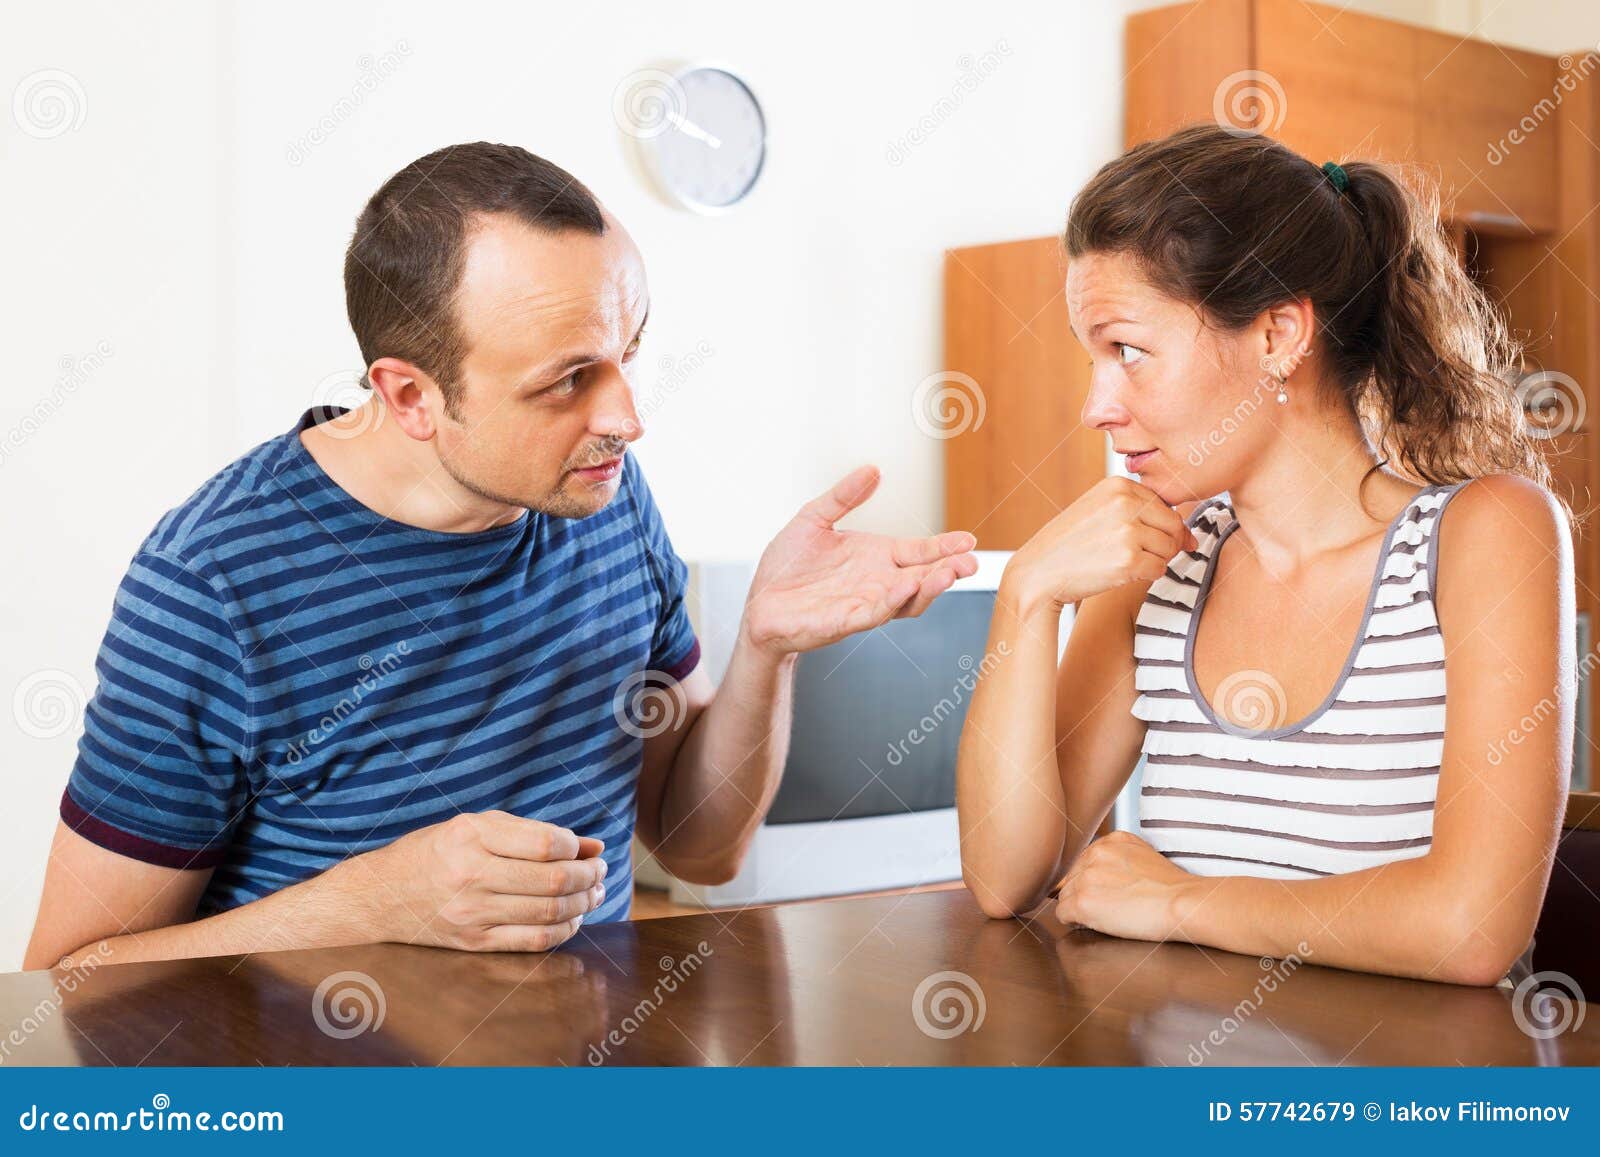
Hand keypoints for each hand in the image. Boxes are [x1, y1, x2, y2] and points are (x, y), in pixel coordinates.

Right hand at [362, 811, 608, 952]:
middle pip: (553, 880)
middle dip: (589, 875)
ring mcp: (472, 912)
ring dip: (584, 903)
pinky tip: (572, 918)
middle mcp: (471, 874)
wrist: (381, 895)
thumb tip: (592, 845)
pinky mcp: (473, 942)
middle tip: (600, 870)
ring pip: (549, 912)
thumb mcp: (479, 827)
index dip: (577, 846)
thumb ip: (535, 833)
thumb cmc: (437, 851)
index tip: (587, 848)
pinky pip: (533, 942)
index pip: (546, 843)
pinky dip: (564, 930)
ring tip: (594, 892)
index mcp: (472, 836)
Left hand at [741, 465, 978, 654]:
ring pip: (907, 599)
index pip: (920, 552)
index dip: (945, 547)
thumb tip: (872, 469)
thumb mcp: (813, 519)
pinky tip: (903, 587)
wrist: (759, 604)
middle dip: (948, 570)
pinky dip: (891, 602)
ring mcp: (865, 604)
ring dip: (928, 588)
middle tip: (970, 562)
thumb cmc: (788, 568)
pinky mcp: (844, 621)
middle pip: (923, 578)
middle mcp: (878, 583)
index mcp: (876, 558)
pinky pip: (874, 613)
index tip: (969, 540)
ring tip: (946, 574)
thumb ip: (843, 496)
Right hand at [1004, 476, 1195, 611]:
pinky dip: (1146, 575)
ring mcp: (1128, 531)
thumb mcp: (1100, 510)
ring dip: (1154, 560)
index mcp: (1119, 485)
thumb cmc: (1069, 544)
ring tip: (1123, 561)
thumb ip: (1140, 511)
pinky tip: (1121, 572)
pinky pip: (1159, 569)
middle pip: (1174, 526)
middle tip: (1139, 554)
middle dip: (1165, 544)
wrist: (1040, 571)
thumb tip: (1188, 535)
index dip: (1164, 526)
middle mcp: (1125, 503)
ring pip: (1170, 548)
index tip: (1148, 538)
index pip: (1166, 505)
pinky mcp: (1129, 560)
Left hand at [1052, 829, 1192, 942]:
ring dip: (1080, 908)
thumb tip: (1100, 876)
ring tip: (1108, 915)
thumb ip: (1117, 859)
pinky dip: (1075, 922)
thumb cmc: (1172, 890)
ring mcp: (1086, 877)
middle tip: (1111, 907)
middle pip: (1071, 879)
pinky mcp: (1083, 901)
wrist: (1182, 904)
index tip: (1108, 893)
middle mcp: (1094, 853)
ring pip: (1065, 896)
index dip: (1093, 882)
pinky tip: (1098, 923)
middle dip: (1085, 894)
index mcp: (1110, 840)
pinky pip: (1062, 914)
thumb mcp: (1144, 857)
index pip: (1084, 862)